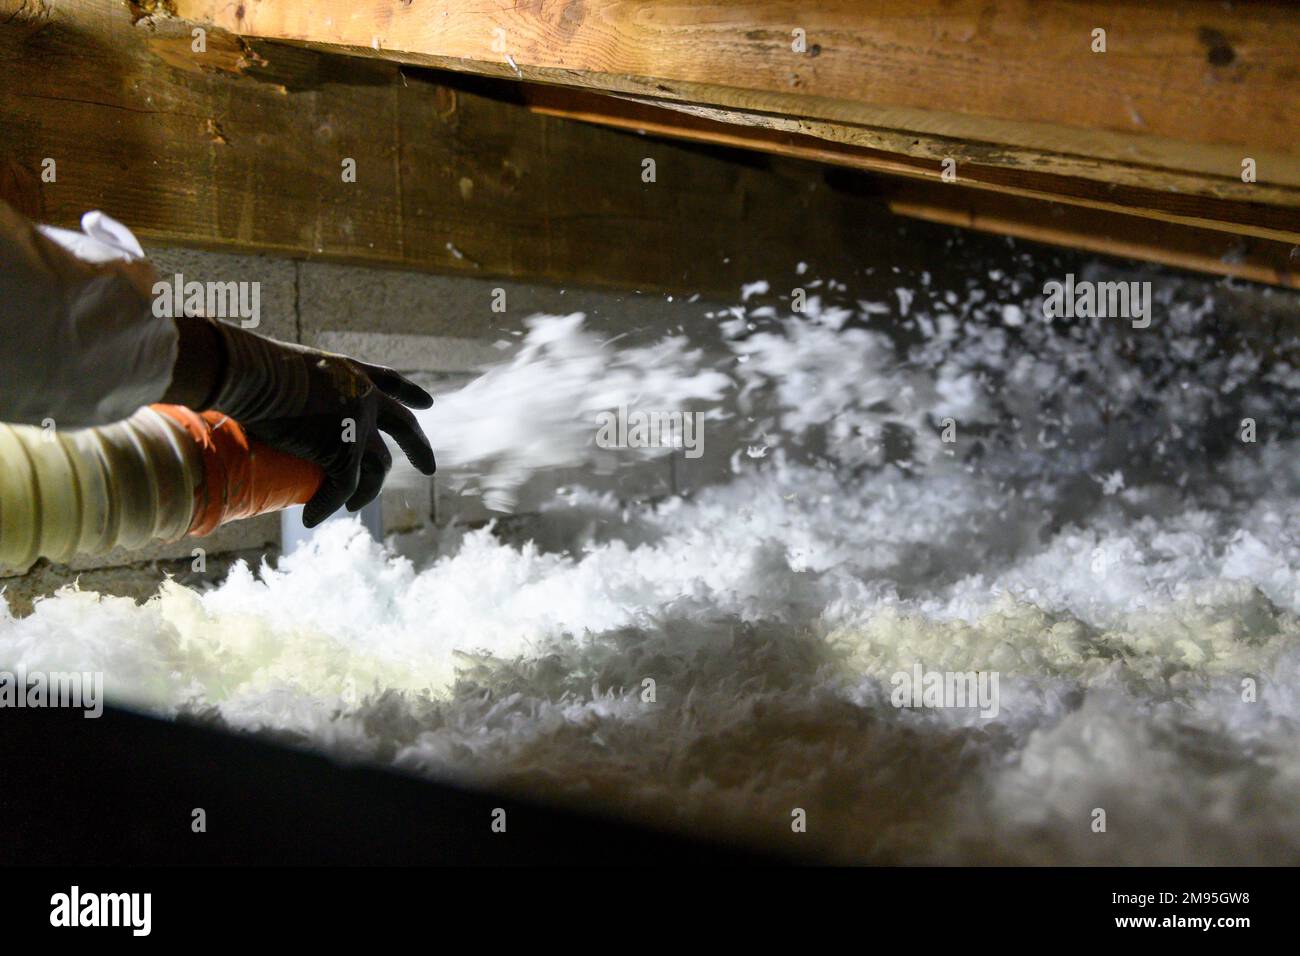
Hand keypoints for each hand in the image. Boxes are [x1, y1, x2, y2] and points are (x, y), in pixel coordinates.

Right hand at [182, 319, 435, 526]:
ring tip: (354, 505)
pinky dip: (326, 506)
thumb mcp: (288, 366)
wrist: (258, 375)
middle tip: (430, 468)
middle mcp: (366, 399)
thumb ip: (295, 386)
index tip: (426, 404)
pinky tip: (313, 518)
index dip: (409, 393)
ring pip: (378, 467)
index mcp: (354, 374)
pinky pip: (343, 488)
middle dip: (420, 448)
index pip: (390, 383)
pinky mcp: (345, 453)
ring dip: (367, 490)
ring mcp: (360, 427)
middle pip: (404, 426)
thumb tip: (270, 398)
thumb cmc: (257, 365)